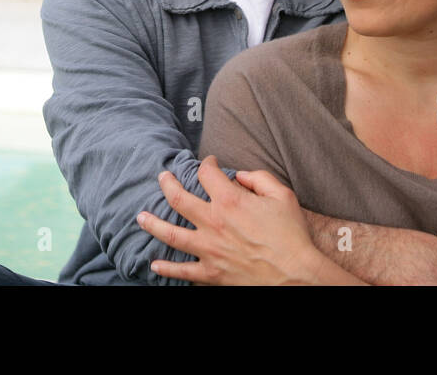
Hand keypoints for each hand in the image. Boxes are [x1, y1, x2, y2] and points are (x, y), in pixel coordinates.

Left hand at [135, 156, 326, 284]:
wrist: (295, 275)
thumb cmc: (291, 235)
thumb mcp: (283, 196)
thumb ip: (260, 178)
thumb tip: (240, 175)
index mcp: (230, 200)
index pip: (207, 173)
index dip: (206, 163)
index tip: (208, 162)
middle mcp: (213, 222)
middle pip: (178, 198)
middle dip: (167, 184)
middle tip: (162, 177)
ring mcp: (209, 249)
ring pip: (170, 233)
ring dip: (152, 223)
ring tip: (141, 217)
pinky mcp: (211, 273)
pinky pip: (182, 270)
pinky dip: (166, 268)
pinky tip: (154, 264)